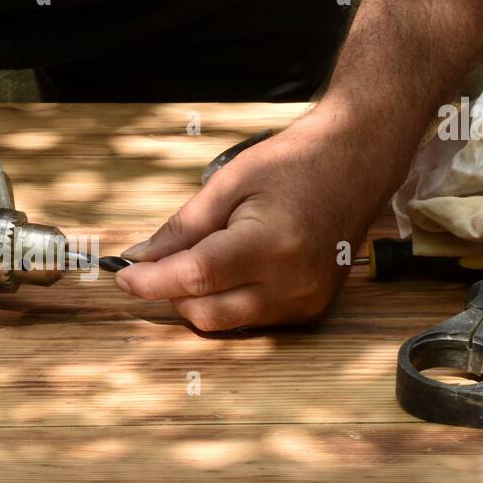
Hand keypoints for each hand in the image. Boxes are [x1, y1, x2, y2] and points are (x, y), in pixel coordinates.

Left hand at [113, 107, 393, 330]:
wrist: (357, 160)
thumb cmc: (296, 162)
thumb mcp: (228, 183)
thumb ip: (183, 228)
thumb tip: (142, 258)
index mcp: (271, 244)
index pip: (195, 277)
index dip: (152, 281)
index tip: (124, 278)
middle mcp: (292, 282)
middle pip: (206, 312)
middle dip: (173, 292)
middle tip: (164, 259)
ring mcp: (305, 301)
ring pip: (226, 322)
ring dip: (200, 298)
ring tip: (208, 254)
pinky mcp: (311, 310)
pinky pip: (251, 320)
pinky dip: (229, 300)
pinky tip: (236, 266)